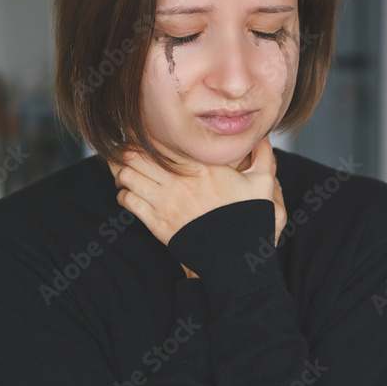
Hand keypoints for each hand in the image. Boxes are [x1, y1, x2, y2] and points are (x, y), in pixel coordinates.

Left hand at [107, 136, 287, 276]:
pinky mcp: (158, 223)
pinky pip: (129, 201)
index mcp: (201, 166)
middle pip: (136, 155)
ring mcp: (166, 202)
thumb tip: (263, 138)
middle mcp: (179, 181)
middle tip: (126, 147)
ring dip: (123, 172)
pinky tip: (131, 193)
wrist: (235, 257)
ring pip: (127, 176)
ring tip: (127, 171)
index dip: (145, 132)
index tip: (141, 129)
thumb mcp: (262, 184)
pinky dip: (124, 194)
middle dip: (126, 149)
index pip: (162, 140)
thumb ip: (263, 157)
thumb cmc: (248, 218)